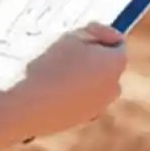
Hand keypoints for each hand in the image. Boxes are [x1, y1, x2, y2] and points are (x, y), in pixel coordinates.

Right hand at [0, 22, 127, 150]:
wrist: (32, 106)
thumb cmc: (53, 66)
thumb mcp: (72, 37)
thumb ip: (92, 33)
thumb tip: (102, 37)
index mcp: (116, 64)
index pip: (117, 43)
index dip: (100, 34)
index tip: (81, 31)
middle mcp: (114, 87)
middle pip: (107, 64)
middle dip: (93, 55)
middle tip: (69, 48)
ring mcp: (99, 106)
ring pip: (93, 82)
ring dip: (81, 73)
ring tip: (56, 67)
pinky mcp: (83, 119)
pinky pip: (81, 98)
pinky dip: (72, 90)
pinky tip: (52, 86)